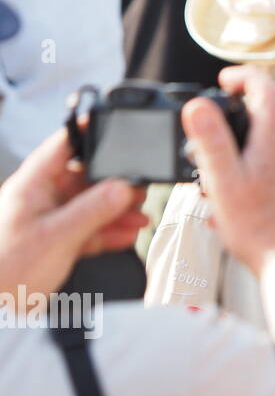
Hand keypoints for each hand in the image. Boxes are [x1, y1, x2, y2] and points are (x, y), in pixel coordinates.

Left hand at [0, 127, 146, 296]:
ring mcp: (49, 222)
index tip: (112, 124)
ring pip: (89, 207)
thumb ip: (93, 210)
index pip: (62, 146)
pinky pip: (88, 231)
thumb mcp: (58, 236)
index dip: (86, 132)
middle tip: (139, 188)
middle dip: (113, 184)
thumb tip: (123, 187)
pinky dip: (109, 232)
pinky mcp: (56, 244)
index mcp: (32, 186)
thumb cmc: (7, 271)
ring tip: (139, 214)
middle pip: (83, 180)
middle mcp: (40, 200)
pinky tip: (128, 234)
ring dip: (116, 211)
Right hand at [181, 66, 274, 275]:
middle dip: (230, 122)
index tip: (222, 80)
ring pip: (261, 148)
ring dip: (234, 154)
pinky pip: (266, 171)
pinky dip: (245, 176)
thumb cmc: (259, 228)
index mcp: (273, 142)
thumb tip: (198, 105)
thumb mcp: (224, 182)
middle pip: (262, 118)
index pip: (264, 88)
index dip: (242, 76)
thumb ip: (211, 142)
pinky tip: (227, 204)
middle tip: (203, 140)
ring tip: (211, 181)